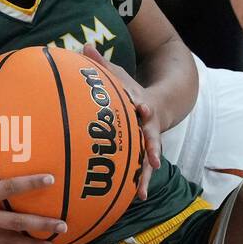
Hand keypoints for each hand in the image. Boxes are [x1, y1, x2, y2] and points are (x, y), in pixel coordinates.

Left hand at [82, 45, 161, 199]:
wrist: (160, 103)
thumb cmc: (130, 89)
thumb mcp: (119, 74)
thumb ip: (101, 62)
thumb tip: (83, 45)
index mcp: (140, 103)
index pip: (141, 102)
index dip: (141, 104)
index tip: (141, 107)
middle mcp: (148, 124)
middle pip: (151, 136)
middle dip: (152, 146)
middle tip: (154, 157)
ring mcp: (149, 140)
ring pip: (148, 159)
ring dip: (145, 175)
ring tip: (141, 191)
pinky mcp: (146, 152)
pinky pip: (142, 169)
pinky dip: (139, 182)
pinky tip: (136, 198)